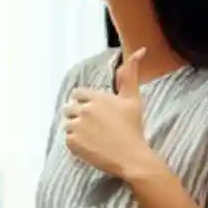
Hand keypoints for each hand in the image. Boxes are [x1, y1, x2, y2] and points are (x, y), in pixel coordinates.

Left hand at [63, 47, 154, 178]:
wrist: (133, 157)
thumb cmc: (134, 128)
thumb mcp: (133, 99)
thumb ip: (130, 75)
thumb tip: (140, 50)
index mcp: (96, 97)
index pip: (77, 94)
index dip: (85, 102)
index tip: (96, 113)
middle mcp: (84, 109)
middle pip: (69, 108)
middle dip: (79, 116)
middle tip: (96, 128)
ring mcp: (77, 126)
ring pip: (67, 124)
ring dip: (77, 130)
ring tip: (95, 138)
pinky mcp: (73, 142)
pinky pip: (67, 140)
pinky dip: (76, 144)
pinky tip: (92, 146)